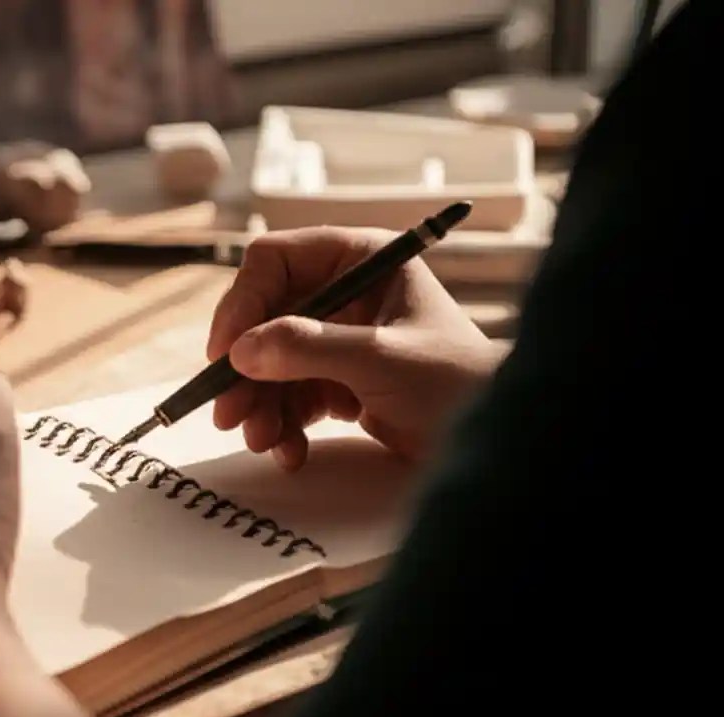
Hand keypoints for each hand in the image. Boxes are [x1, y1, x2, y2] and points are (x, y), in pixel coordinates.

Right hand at [208, 226, 504, 467]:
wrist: (499, 440)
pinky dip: (284, 423)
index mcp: (360, 258)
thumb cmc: (456, 382)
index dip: (242, 303)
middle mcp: (345, 290)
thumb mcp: (380, 360)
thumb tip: (241, 351)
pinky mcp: (340, 379)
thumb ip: (310, 349)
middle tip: (229, 415)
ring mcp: (340, 337)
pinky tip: (291, 452)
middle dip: (246, 370)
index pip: (275, 262)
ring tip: (265, 442)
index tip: (225, 352)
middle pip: (264, 318)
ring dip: (261, 404)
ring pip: (271, 363)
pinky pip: (291, 395)